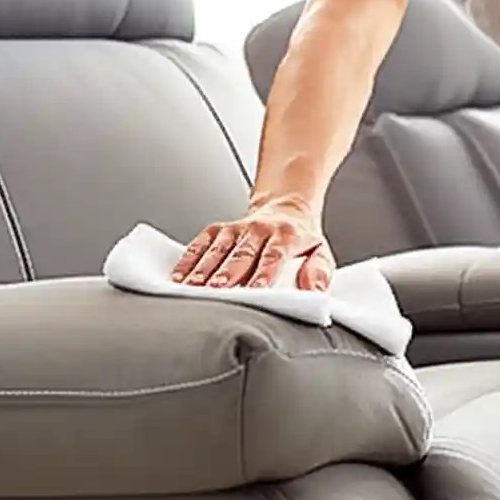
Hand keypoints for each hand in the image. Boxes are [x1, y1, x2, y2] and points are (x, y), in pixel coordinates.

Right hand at [171, 196, 334, 290]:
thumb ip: (319, 273)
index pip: (273, 256)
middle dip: (228, 273)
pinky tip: (179, 275)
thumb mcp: (320, 252)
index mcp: (286, 235)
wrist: (285, 208)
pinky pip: (201, 242)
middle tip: (217, 291)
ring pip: (218, 249)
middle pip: (241, 254)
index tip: (254, 290)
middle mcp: (259, 230)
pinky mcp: (219, 229)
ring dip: (204, 269)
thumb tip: (315, 291)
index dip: (263, 274)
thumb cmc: (300, 239)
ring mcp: (237, 228)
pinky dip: (189, 259)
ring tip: (193, 287)